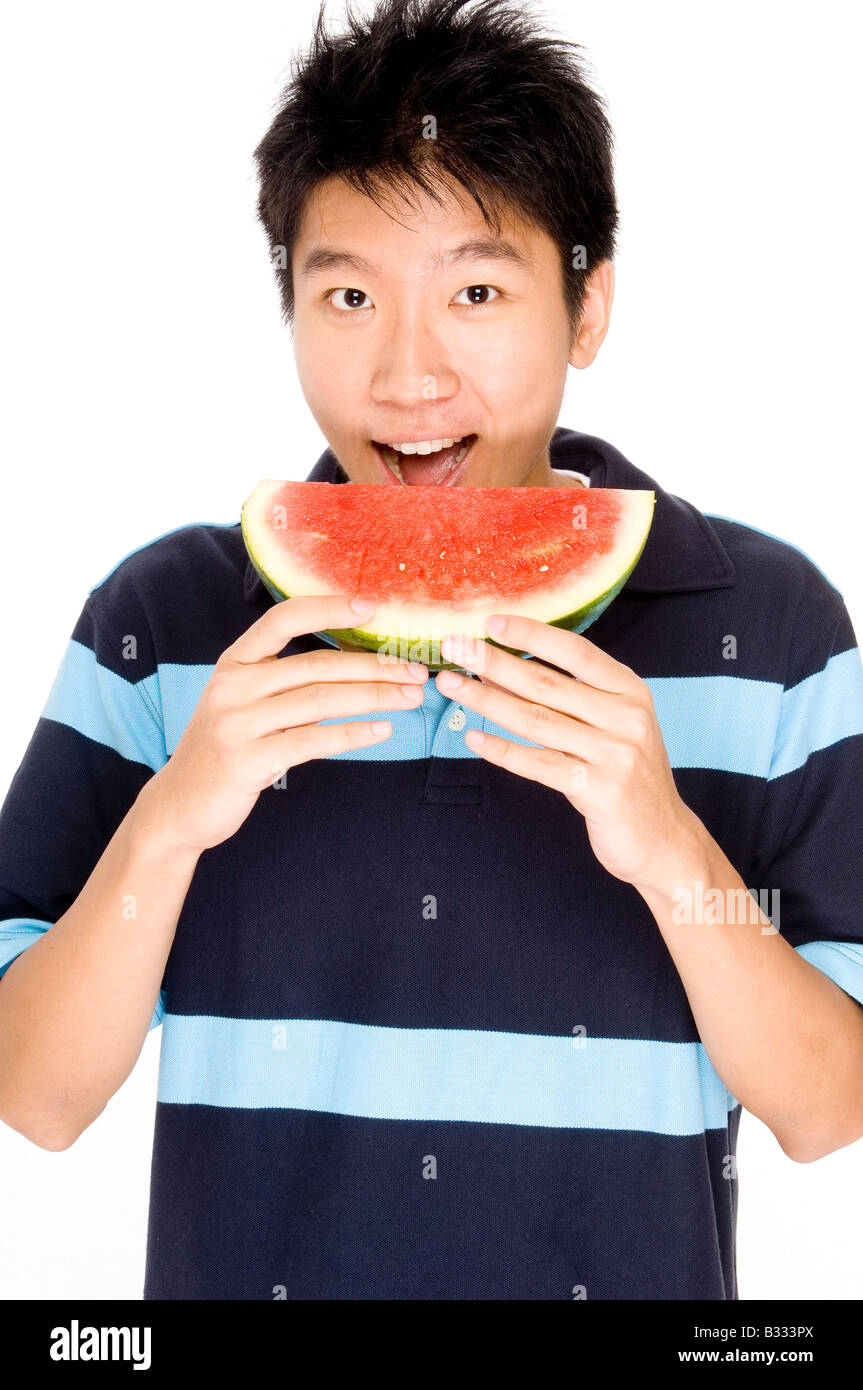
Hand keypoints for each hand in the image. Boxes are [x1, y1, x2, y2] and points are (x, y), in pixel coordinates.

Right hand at [139, 595, 426, 853]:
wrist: (179, 805)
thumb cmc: (224, 749)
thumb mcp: (241, 704)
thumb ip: (280, 681)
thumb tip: (352, 665)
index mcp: (233, 663)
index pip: (282, 620)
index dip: (326, 609)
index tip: (370, 607)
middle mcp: (232, 686)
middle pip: (315, 665)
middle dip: (373, 666)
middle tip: (414, 670)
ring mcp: (237, 723)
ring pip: (319, 701)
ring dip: (373, 697)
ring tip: (410, 697)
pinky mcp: (247, 760)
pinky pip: (311, 741)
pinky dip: (351, 734)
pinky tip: (381, 730)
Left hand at [434, 614, 700, 891]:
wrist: (664, 839)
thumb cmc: (629, 776)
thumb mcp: (616, 725)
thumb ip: (575, 697)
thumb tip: (506, 666)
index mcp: (630, 692)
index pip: (576, 651)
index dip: (532, 634)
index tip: (491, 621)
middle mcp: (626, 717)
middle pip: (547, 682)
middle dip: (493, 662)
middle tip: (453, 647)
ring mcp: (615, 754)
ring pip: (536, 720)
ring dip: (486, 700)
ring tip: (451, 685)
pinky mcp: (599, 790)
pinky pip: (538, 764)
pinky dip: (502, 750)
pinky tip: (473, 737)